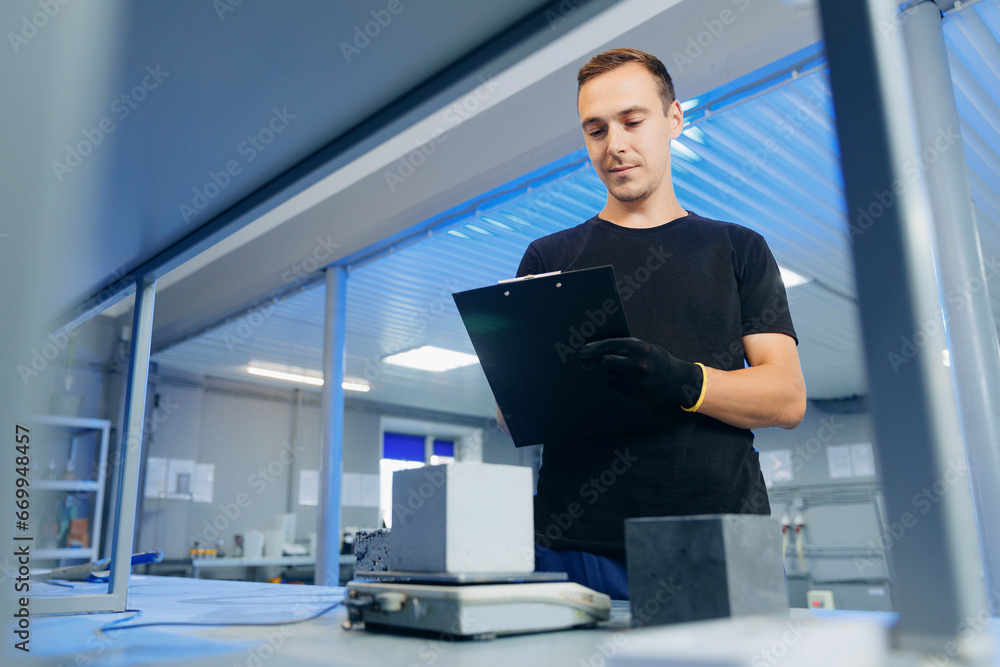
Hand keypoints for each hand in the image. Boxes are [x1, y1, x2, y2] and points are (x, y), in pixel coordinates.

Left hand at [577, 337, 703, 408]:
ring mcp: (634, 383)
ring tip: (628, 372)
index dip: (592, 349)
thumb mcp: (643, 347)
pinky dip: (617, 383)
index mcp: (640, 349)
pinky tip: (631, 382)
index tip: (581, 352)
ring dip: (612, 372)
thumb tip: (594, 353)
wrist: (676, 382)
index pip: (609, 346)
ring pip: (609, 375)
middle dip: (594, 361)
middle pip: (604, 362)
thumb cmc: (656, 360)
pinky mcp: (632, 396)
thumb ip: (622, 348)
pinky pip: (614, 387)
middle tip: (587, 362)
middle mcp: (637, 366)